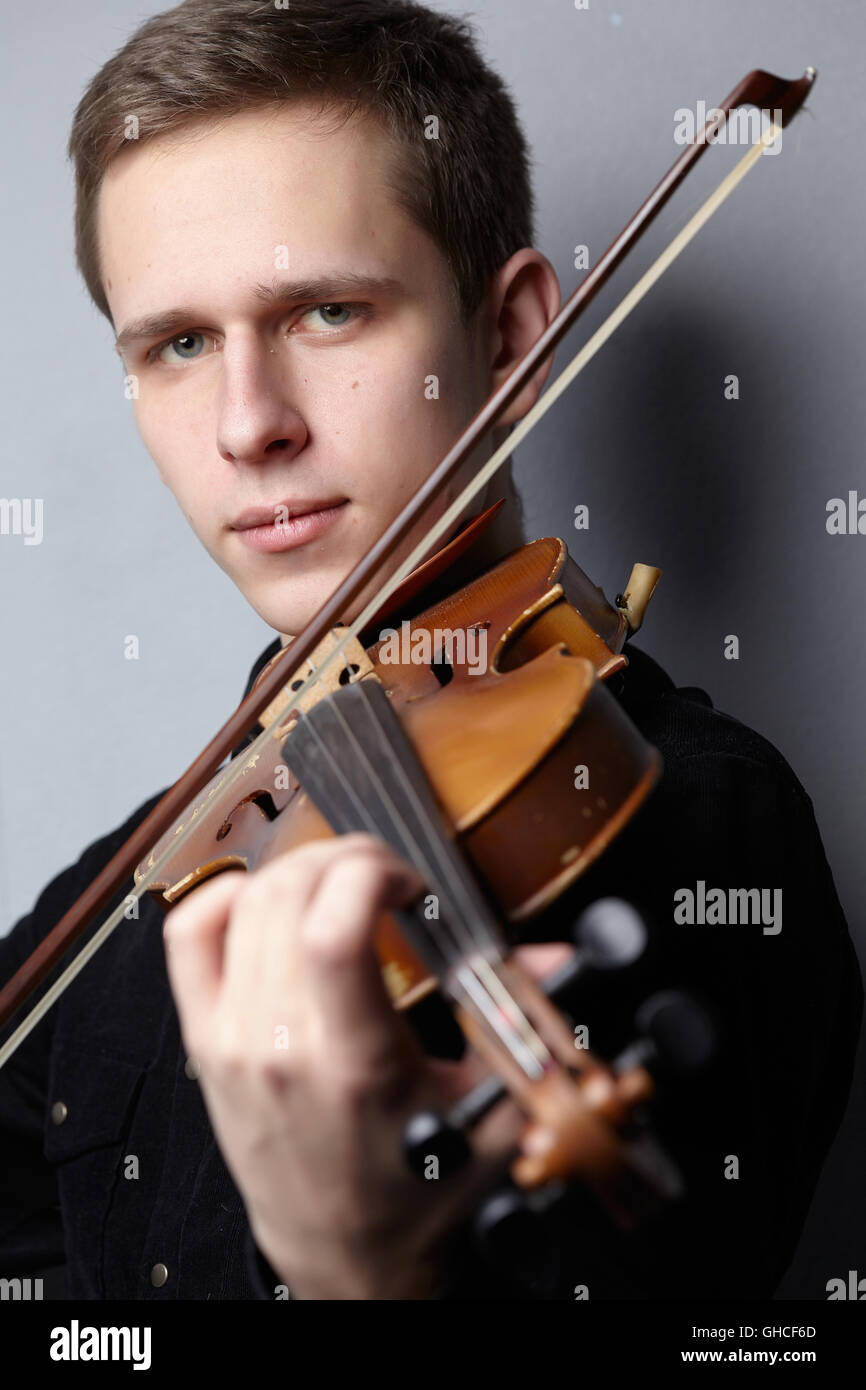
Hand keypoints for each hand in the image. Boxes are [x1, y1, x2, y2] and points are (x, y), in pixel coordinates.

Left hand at [163, 832, 571, 1299]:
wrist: (343, 1259)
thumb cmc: (412, 1194)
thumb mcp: (485, 1115)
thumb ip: (522, 1026)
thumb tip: (558, 957)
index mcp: (354, 1065)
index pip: (333, 931)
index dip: (374, 874)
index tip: (413, 885)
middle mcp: (281, 1046)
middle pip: (289, 896)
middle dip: (348, 858)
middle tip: (388, 878)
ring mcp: (233, 1040)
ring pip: (245, 903)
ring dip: (302, 869)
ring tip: (344, 885)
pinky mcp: (206, 1042)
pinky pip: (190, 936)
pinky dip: (226, 895)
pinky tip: (271, 900)